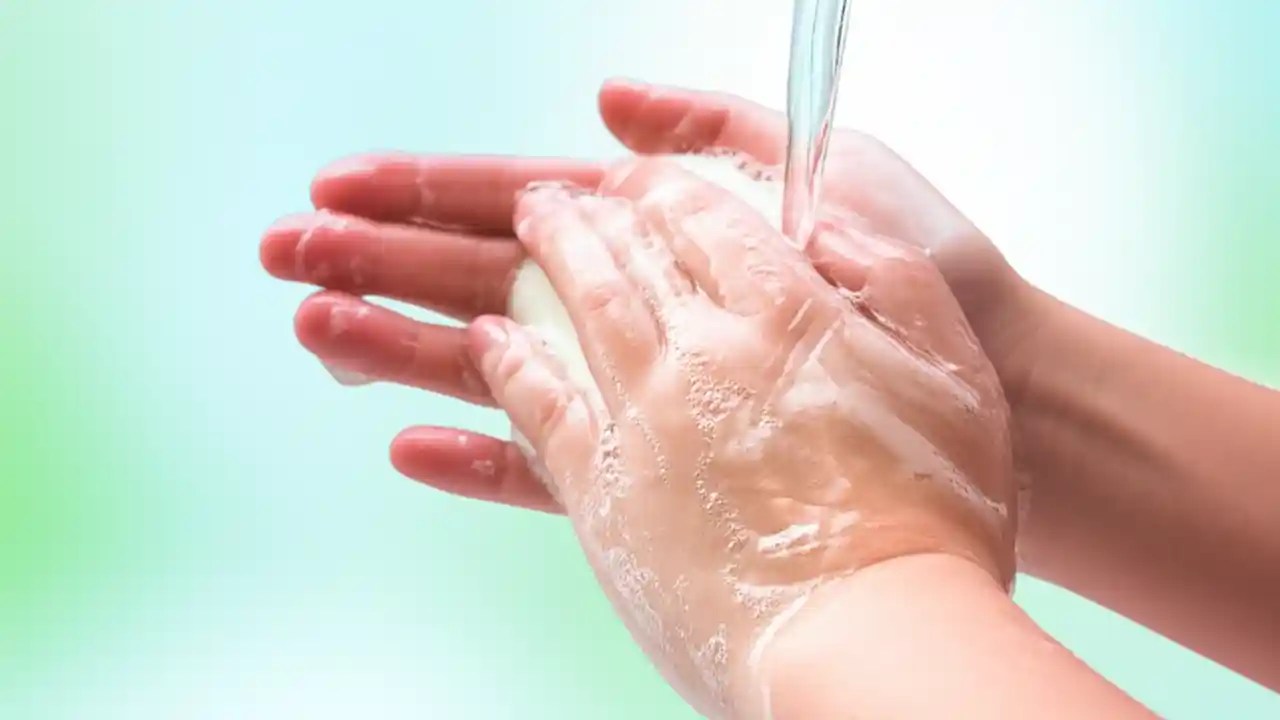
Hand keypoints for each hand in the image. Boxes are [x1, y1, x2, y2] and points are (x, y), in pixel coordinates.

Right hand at [258, 78, 1037, 511]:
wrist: (1005, 387)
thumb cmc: (926, 272)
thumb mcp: (830, 168)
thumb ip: (714, 133)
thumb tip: (604, 103)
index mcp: (667, 232)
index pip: (523, 198)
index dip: (430, 188)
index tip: (346, 181)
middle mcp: (642, 309)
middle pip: (486, 274)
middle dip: (383, 255)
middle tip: (283, 244)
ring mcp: (646, 391)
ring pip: (498, 362)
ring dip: (402, 341)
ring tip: (313, 320)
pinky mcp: (662, 469)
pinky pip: (552, 463)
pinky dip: (478, 457)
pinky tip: (409, 446)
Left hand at [469, 157, 1014, 716]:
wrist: (869, 637)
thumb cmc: (930, 520)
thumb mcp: (956, 377)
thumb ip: (898, 283)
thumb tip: (828, 227)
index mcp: (787, 316)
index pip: (706, 220)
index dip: (665, 188)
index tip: (639, 177)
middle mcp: (704, 354)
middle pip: (628, 254)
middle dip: (589, 210)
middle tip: (558, 191)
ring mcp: (644, 420)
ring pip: (577, 312)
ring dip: (545, 259)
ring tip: (524, 225)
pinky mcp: (604, 491)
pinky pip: (538, 408)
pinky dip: (507, 364)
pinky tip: (489, 340)